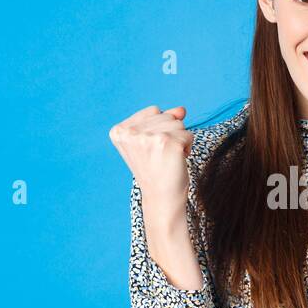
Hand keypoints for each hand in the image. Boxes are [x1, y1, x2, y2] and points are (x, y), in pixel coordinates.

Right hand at [109, 105, 193, 221]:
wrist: (161, 198)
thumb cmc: (156, 170)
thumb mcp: (151, 141)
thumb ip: (164, 120)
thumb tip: (181, 109)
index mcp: (119, 131)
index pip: (153, 110)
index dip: (159, 129)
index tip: (151, 149)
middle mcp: (131, 133)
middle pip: (166, 115)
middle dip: (170, 134)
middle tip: (160, 156)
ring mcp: (149, 137)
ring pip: (179, 123)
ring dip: (179, 140)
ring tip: (167, 158)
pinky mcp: (168, 143)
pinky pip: (188, 135)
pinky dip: (187, 148)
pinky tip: (176, 161)